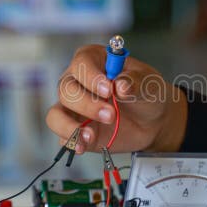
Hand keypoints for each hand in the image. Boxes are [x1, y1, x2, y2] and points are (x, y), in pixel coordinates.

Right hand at [46, 45, 187, 153]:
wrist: (151, 120)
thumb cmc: (146, 93)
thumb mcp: (148, 83)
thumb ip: (136, 82)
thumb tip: (121, 85)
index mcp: (94, 61)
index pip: (82, 63)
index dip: (92, 77)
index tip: (109, 89)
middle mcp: (77, 82)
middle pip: (66, 90)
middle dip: (87, 104)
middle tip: (111, 115)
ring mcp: (73, 108)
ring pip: (55, 115)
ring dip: (70, 127)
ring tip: (91, 135)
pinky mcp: (75, 130)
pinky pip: (63, 137)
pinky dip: (73, 142)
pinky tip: (85, 146)